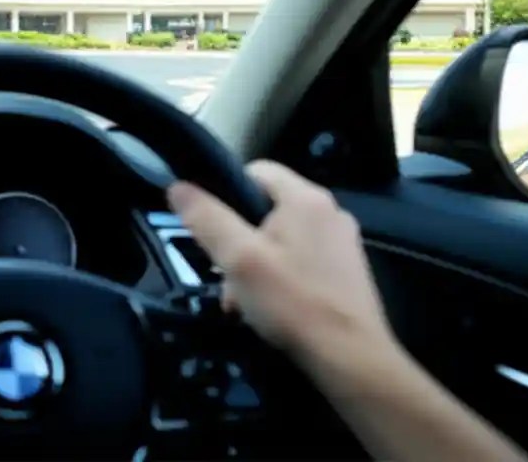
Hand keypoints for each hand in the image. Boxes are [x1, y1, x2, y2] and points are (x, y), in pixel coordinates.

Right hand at [166, 160, 391, 366]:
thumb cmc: (293, 302)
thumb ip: (207, 219)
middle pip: (267, 208)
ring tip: (244, 301)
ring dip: (256, 264)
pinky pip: (302, 260)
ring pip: (282, 238)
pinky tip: (271, 308)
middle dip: (239, 240)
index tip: (210, 227)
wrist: (350, 358)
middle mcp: (330, 211)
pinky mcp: (348, 271)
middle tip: (225, 275)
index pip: (256, 170)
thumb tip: (178, 187)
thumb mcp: (238, 259)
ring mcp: (343, 242)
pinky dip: (281, 277)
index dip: (226, 191)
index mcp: (306, 198)